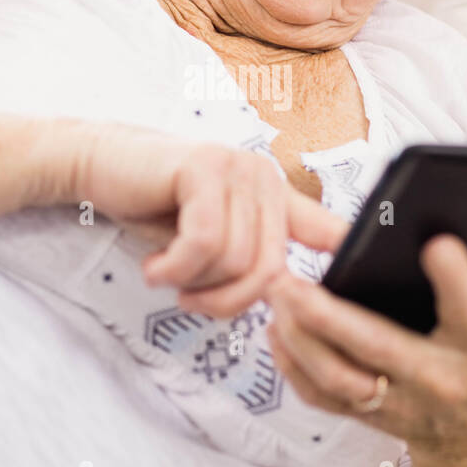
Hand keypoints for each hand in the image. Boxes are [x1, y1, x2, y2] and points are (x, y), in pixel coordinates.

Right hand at [67, 123, 348, 317]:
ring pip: (234, 261)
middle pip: (269, 271)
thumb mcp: (210, 235)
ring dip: (192, 285)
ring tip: (165, 273)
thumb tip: (289, 289)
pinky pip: (204, 243)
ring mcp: (237, 168)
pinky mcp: (204, 168)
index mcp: (276, 197)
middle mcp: (265, 178)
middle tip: (187, 299)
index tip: (368, 286)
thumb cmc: (152, 206)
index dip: (351, 256)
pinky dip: (174, 269)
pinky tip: (153, 267)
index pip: (325, 232)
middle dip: (226, 301)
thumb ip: (250, 254)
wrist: (97, 165)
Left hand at [264, 234, 466, 461]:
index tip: (435, 243)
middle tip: (291, 280)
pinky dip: (293, 367)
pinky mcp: (370, 419)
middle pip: (379, 347)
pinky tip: (278, 331)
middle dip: (329, 315)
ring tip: (276, 297)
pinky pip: (323, 398)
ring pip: (339, 378)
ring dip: (299, 339)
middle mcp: (439, 383)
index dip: (455, 279)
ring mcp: (401, 407)